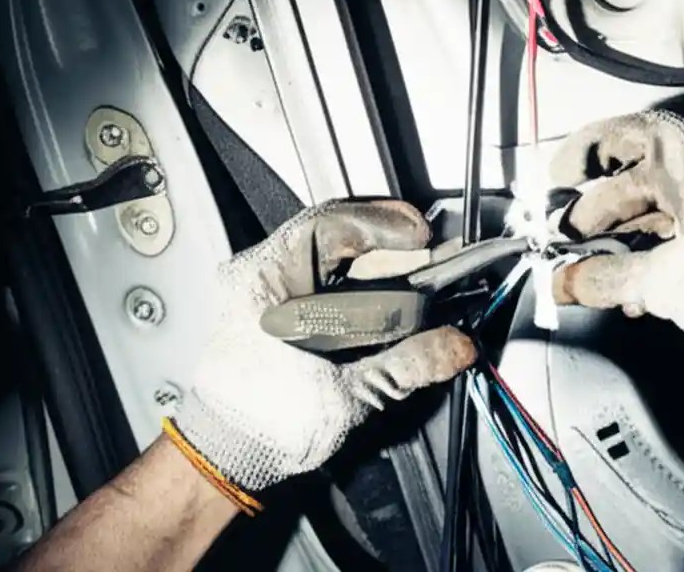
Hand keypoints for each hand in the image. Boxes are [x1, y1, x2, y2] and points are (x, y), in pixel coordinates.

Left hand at [169, 200, 475, 506]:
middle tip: (428, 247)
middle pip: (332, 235)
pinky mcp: (280, 313)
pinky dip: (361, 283)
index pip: (325, 225)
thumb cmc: (260, 428)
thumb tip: (455, 345)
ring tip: (419, 266)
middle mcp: (261, 279)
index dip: (380, 223)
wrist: (228, 460)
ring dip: (376, 261)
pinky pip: (325, 280)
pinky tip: (391, 295)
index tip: (421, 237)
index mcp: (262, 284)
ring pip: (330, 256)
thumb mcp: (343, 397)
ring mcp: (268, 294)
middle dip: (385, 239)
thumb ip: (405, 366)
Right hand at [549, 111, 683, 410]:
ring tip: (588, 270)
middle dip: (600, 209)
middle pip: (647, 176)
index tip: (558, 177)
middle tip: (562, 237)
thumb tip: (561, 282)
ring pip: (665, 211)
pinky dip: (655, 257)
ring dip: (624, 240)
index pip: (643, 132)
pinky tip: (629, 292)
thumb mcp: (672, 287)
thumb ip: (608, 278)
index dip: (592, 149)